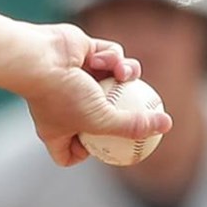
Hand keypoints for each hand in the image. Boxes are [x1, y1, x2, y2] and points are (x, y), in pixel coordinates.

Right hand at [22, 23, 173, 166]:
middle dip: (120, 112)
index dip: (86, 154)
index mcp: (57, 129)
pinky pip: (109, 57)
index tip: (107, 149)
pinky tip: (106, 58)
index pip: (68, 152)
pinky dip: (112, 58)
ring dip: (125, 76)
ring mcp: (74, 78)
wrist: (39, 58)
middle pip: (97, 117)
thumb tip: (167, 125)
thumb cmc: (62, 95)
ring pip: (113, 82)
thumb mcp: (103, 121)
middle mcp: (63, 105)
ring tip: (126, 75)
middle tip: (143, 114)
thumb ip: (134, 126)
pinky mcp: (83, 52)